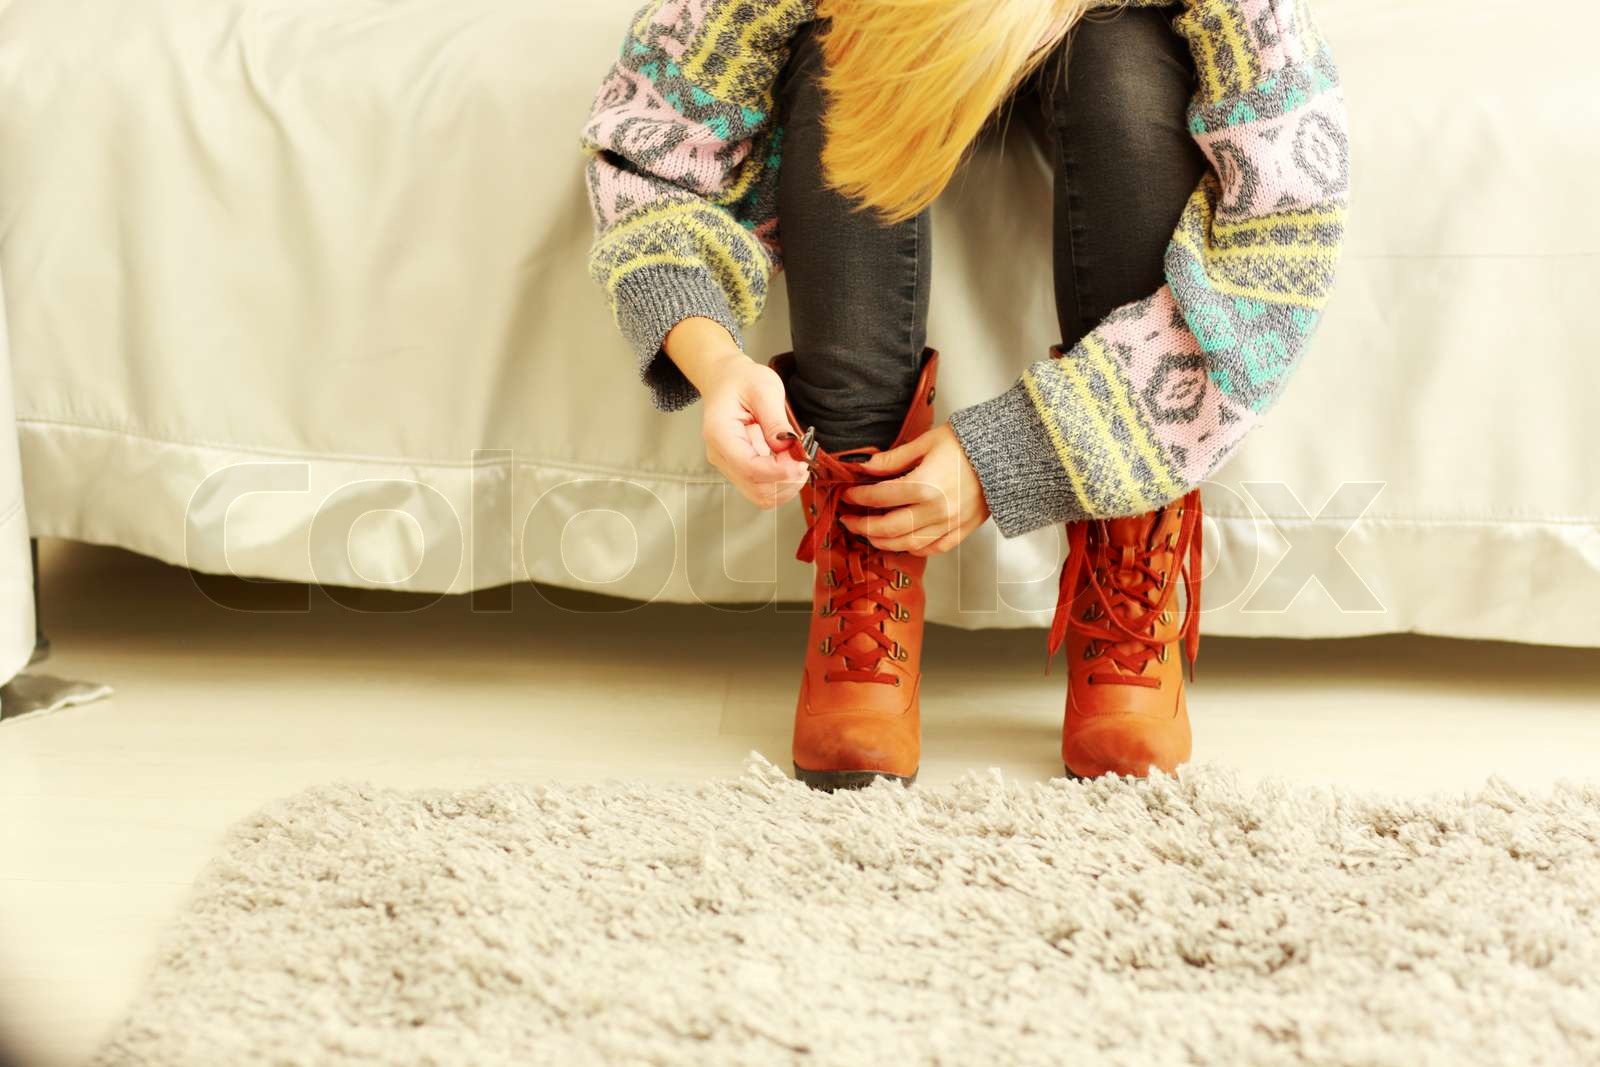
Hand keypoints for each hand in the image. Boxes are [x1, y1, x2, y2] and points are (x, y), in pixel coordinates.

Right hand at [665, 321, 806, 509]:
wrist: (726, 380)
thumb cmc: (742, 380)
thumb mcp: (764, 389)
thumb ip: (776, 420)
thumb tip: (789, 446)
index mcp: (720, 434)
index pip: (750, 469)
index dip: (781, 470)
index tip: (802, 458)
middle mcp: (721, 456)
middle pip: (757, 490)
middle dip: (788, 479)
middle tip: (804, 457)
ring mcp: (730, 466)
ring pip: (762, 496)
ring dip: (788, 485)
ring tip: (798, 459)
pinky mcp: (741, 469)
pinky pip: (764, 489)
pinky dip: (783, 483)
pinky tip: (791, 463)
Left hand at [839, 424, 990, 555]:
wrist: (1004, 456)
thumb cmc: (966, 445)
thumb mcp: (926, 443)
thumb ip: (893, 459)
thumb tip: (865, 467)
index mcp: (924, 485)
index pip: (879, 497)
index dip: (858, 498)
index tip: (847, 495)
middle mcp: (935, 510)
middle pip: (888, 528)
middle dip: (862, 526)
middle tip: (847, 520)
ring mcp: (949, 524)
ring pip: (907, 544)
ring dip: (882, 542)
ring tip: (869, 533)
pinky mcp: (962, 531)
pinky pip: (932, 548)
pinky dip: (913, 549)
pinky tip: (901, 542)